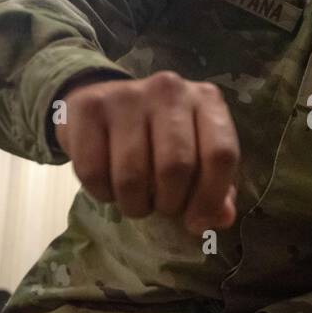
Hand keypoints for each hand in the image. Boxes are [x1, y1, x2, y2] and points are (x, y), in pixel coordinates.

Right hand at [53, 71, 238, 234]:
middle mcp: (170, 90)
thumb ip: (215, 187)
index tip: (195, 222)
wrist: (102, 101)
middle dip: (168, 203)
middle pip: (176, 167)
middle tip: (160, 206)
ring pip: (132, 176)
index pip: (220, 155)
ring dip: (135, 204)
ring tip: (136, 200)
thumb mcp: (195, 153)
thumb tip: (222, 217)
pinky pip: (94, 173)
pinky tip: (109, 186)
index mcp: (207, 100)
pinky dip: (103, 194)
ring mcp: (127, 95)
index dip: (210, 198)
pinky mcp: (89, 108)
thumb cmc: (158, 136)